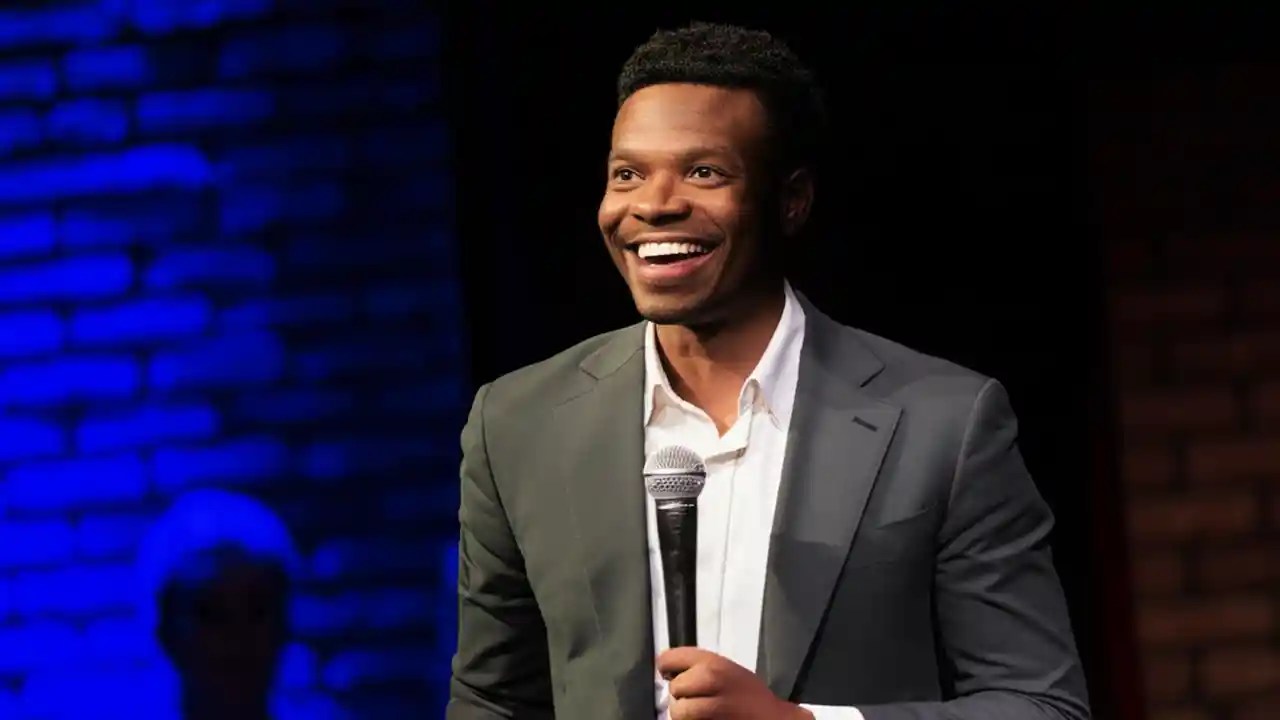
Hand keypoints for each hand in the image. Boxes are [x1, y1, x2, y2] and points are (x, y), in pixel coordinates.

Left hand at [657, 647, 812, 719]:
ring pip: (678, 711)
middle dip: (680, 695)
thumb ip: (697, 667)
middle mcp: (710, 679)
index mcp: (712, 661)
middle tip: (694, 698)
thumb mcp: (724, 669)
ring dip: (684, 715)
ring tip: (700, 714)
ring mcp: (711, 705)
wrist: (773, 718)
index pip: (668, 659)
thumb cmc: (748, 693)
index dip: (667, 668)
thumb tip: (665, 671)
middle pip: (674, 688)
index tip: (672, 675)